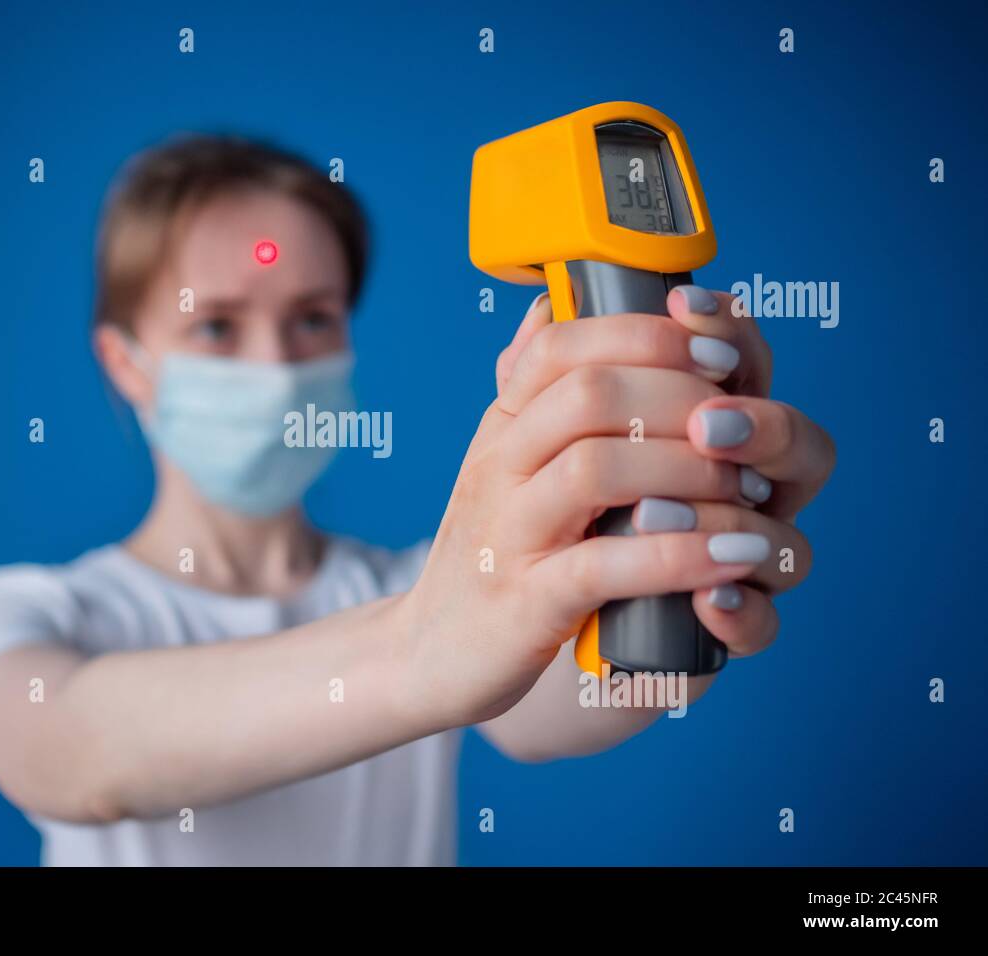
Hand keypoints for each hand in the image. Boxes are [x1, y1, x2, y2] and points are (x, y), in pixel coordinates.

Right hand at [401, 286, 832, 727]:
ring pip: (598, 469)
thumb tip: (550, 305)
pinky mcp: (525, 606)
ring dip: (691, 473)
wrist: (429, 655)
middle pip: (590, 394)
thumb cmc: (493, 555)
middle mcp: (498, 468)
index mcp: (503, 426)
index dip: (648, 337)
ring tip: (749, 493)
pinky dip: (678, 556)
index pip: (561, 344)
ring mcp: (507, 535)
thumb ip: (536, 392)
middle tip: (743, 431)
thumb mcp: (507, 464)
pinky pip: (603, 566)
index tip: (719, 356)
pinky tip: (732, 558)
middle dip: (685, 399)